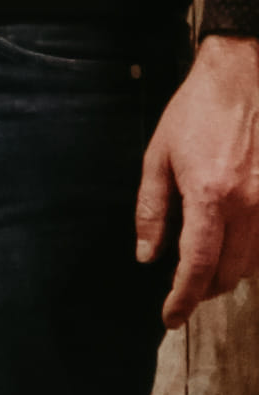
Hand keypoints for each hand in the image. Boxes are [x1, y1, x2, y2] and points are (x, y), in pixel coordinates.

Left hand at [141, 32, 258, 324]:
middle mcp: (249, 204)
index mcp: (211, 195)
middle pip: (230, 273)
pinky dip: (249, 255)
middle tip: (183, 293)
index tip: (170, 317)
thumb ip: (152, 210)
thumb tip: (147, 255)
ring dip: (227, 275)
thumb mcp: (158, 156)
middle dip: (204, 291)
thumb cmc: (195, 112)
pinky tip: (229, 246)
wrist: (242, 77)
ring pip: (254, 264)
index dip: (183, 298)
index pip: (197, 266)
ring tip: (204, 271)